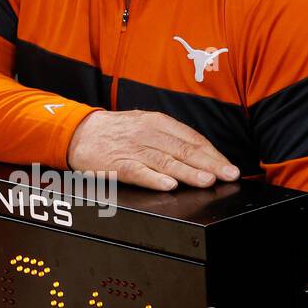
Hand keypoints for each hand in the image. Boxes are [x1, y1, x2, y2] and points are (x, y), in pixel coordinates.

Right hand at [66, 109, 239, 190]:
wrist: (78, 132)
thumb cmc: (116, 132)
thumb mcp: (145, 125)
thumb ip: (171, 138)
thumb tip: (202, 155)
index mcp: (158, 122)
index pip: (192, 138)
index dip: (213, 154)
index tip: (229, 167)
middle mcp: (148, 133)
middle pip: (183, 149)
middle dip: (209, 164)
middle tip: (229, 175)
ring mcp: (132, 149)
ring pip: (165, 161)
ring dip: (188, 172)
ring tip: (207, 181)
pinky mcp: (116, 164)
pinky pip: (138, 172)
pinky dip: (154, 179)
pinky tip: (169, 185)